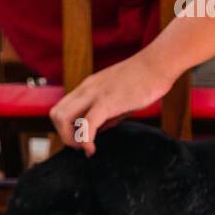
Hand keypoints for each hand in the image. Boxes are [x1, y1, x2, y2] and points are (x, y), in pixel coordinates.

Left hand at [50, 47, 174, 153]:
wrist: (159, 64)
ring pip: (62, 118)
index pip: (61, 109)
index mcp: (88, 87)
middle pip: (55, 114)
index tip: (80, 140)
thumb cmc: (144, 81)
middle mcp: (86, 89)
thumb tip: (98, 131)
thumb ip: (106, 115)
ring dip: (70, 139)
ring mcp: (95, 94)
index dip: (65, 129)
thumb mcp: (118, 99)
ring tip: (86, 147)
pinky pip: (86, 125)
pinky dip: (85, 141)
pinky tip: (93, 149)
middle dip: (64, 136)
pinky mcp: (107, 101)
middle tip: (80, 146)